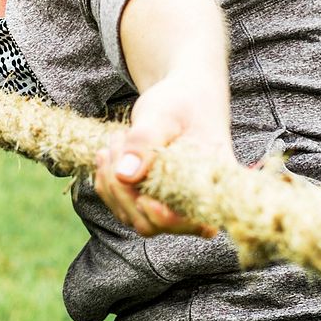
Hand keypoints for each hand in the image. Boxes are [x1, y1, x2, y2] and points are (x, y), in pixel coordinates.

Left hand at [94, 73, 232, 238]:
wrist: (184, 97)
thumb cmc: (182, 102)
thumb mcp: (163, 114)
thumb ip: (145, 141)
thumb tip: (125, 176)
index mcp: (213, 184)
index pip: (194, 223)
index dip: (165, 218)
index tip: (143, 198)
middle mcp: (194, 203)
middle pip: (151, 223)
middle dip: (124, 189)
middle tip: (119, 141)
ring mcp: (171, 205)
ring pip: (131, 216)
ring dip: (113, 182)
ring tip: (117, 140)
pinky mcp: (152, 200)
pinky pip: (122, 206)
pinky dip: (108, 183)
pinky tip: (108, 154)